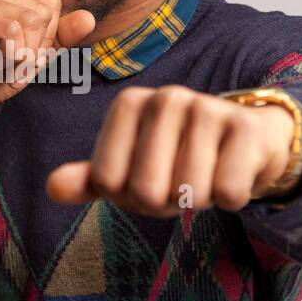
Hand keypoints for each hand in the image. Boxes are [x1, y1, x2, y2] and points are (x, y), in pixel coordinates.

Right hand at [0, 0, 96, 153]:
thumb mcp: (37, 55)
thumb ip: (63, 36)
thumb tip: (89, 18)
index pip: (52, 4)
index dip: (44, 39)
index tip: (17, 53)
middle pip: (44, 12)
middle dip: (34, 48)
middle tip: (7, 62)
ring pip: (30, 20)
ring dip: (22, 55)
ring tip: (0, 64)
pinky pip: (11, 30)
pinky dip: (10, 56)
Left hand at [46, 85, 296, 217]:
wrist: (248, 142)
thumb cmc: (178, 158)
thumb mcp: (130, 168)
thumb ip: (91, 179)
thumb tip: (53, 188)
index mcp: (130, 103)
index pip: (107, 181)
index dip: (126, 197)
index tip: (146, 178)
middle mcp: (166, 97)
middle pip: (145, 190)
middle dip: (164, 203)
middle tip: (179, 184)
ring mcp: (207, 107)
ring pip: (188, 193)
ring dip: (199, 200)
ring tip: (207, 177)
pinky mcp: (245, 127)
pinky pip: (227, 192)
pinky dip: (231, 199)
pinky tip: (234, 174)